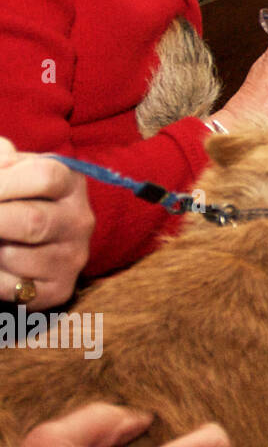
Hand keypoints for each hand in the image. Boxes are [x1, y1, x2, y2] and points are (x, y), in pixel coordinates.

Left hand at [0, 140, 92, 309]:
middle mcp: (80, 221)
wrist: (27, 237)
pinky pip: (12, 288)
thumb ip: (2, 157)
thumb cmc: (13, 195)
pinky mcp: (59, 289)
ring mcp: (72, 257)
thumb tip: (0, 161)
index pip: (45, 177)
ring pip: (15, 256)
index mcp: (71, 183)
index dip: (4, 183)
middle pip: (33, 222)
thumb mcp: (11, 167)